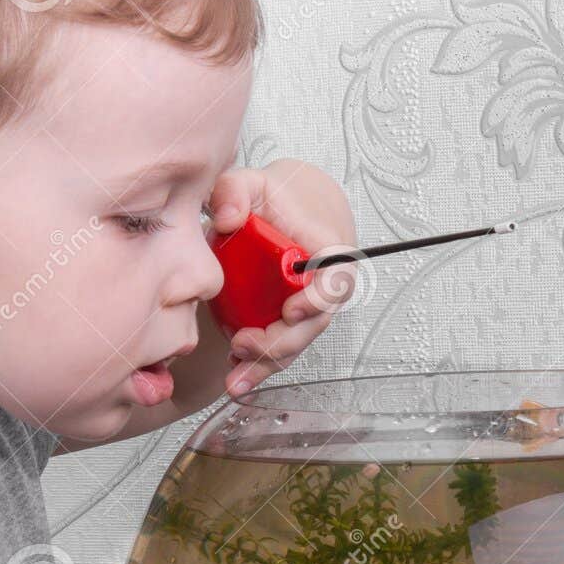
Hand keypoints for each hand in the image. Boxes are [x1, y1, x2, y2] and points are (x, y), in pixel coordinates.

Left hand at [205, 158, 358, 394]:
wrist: (281, 211)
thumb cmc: (271, 197)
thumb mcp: (250, 182)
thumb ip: (233, 190)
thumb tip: (226, 218)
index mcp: (327, 250)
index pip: (337, 278)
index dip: (320, 298)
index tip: (291, 309)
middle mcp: (321, 286)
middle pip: (314, 323)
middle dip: (282, 343)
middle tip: (243, 345)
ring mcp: (305, 308)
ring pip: (295, 344)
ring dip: (267, 366)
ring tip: (235, 381)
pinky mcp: (285, 322)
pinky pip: (277, 348)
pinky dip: (257, 366)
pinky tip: (235, 376)